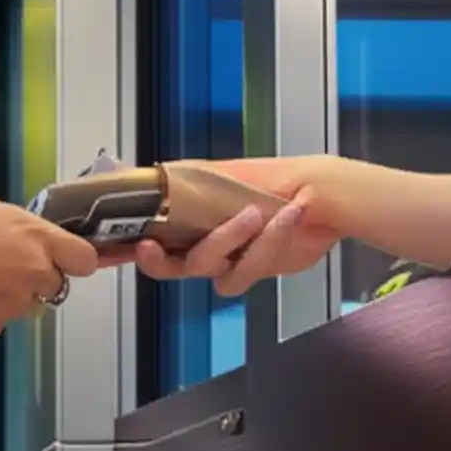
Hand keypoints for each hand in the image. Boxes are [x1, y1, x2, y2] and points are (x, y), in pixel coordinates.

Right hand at [0, 189, 98, 344]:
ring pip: (19, 305)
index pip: (83, 258)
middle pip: (54, 286)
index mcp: (30, 235)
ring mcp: (9, 307)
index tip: (63, 260)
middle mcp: (29, 273)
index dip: (73, 260)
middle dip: (33, 279)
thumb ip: (4, 219)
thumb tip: (10, 230)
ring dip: (0, 296)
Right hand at [112, 156, 342, 295]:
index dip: (129, 242)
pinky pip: (237, 276)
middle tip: (153, 248)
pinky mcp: (244, 272)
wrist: (321, 197)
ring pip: (201, 266)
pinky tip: (283, 221)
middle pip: (163, 263)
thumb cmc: (273, 179)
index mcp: (182, 211)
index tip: (130, 241)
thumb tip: (129, 175)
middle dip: (157, 258)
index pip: (144, 231)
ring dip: (225, 239)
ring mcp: (220, 257)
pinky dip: (260, 249)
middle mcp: (196, 237)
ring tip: (253, 214)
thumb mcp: (220, 173)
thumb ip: (175, 180)